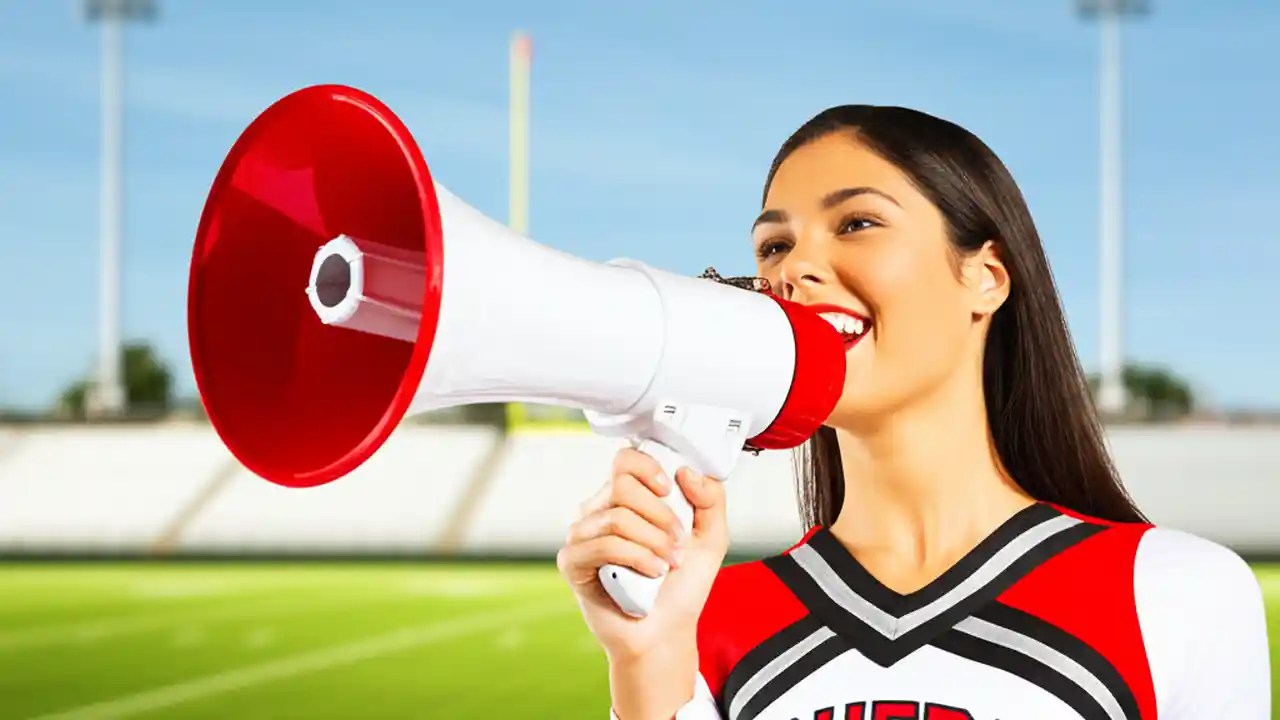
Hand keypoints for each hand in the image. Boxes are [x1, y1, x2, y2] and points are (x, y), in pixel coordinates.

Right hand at [557, 445, 729, 662]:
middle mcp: (599, 511)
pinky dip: (637, 558)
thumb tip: (685, 470)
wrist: (666, 632)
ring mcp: (583, 535)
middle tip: (677, 540)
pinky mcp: (573, 562)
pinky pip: (604, 545)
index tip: (670, 490)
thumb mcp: (712, 536)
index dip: (649, 469)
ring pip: (617, 517)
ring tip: (668, 563)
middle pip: (622, 484)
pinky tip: (651, 573)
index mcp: (625, 498)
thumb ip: (710, 497)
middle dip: (660, 514)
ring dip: (653, 541)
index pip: (625, 460)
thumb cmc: (682, 585)